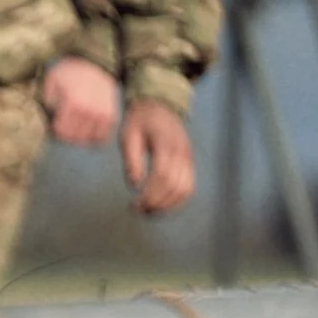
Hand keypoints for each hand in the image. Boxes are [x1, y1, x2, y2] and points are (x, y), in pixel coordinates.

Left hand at [42, 57, 119, 146]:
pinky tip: (91, 134)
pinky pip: (106, 133)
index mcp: (72, 102)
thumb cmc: (68, 73)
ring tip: (78, 131)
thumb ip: (48, 99)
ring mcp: (102, 111)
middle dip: (69, 135)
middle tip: (67, 129)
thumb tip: (52, 114)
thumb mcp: (51, 81)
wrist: (93, 63)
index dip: (57, 131)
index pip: (63, 130)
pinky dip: (98, 137)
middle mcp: (89, 108)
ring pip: (91, 137)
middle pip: (76, 136)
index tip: (57, 125)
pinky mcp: (112, 111)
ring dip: (83, 138)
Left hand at [122, 99, 195, 214]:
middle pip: (175, 185)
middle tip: (137, 210)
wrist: (160, 106)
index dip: (149, 194)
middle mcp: (182, 152)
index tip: (133, 205)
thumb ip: (132, 160)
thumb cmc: (139, 122)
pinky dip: (176, 201)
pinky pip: (189, 187)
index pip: (162, 175)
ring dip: (167, 206)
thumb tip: (135, 185)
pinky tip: (159, 206)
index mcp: (166, 143)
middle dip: (156, 203)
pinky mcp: (189, 163)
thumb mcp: (128, 136)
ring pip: (186, 189)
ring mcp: (188, 158)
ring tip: (147, 211)